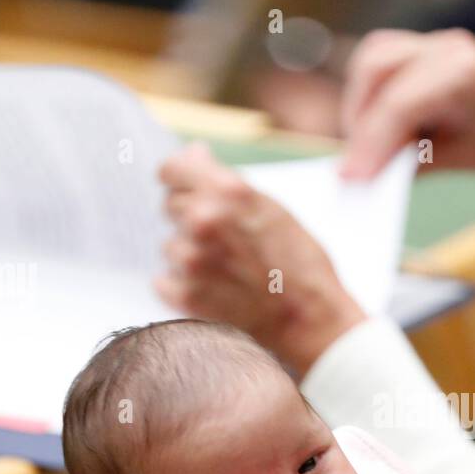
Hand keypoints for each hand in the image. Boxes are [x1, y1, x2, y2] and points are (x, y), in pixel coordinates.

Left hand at [156, 143, 366, 374]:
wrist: (309, 320)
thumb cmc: (300, 263)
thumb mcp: (272, 208)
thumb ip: (226, 181)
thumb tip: (194, 153)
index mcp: (228, 191)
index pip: (171, 170)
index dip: (180, 180)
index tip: (188, 191)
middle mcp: (204, 219)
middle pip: (170, 207)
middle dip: (190, 219)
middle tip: (225, 240)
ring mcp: (191, 259)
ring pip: (170, 246)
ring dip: (190, 255)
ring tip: (226, 270)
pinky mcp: (185, 294)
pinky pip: (165, 280)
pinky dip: (183, 285)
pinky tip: (215, 290)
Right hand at [338, 28, 474, 178]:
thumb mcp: (461, 159)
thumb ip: (412, 162)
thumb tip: (368, 172)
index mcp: (463, 76)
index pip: (398, 104)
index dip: (368, 143)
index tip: (351, 177)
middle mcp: (448, 49)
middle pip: (376, 68)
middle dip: (357, 116)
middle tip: (356, 160)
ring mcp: (438, 42)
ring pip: (373, 57)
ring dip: (360, 99)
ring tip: (366, 141)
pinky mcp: (430, 47)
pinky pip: (384, 57)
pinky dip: (371, 89)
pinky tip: (378, 122)